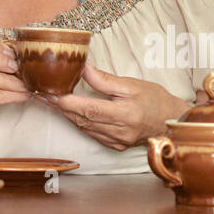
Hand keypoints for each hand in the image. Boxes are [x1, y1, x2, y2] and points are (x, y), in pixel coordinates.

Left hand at [44, 65, 186, 150]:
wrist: (172, 121)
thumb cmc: (155, 99)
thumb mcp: (132, 84)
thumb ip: (104, 79)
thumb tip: (81, 67)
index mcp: (125, 115)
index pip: (89, 108)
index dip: (66, 101)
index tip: (50, 92)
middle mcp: (119, 132)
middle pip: (82, 119)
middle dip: (59, 106)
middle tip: (41, 93)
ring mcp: (117, 142)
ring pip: (84, 127)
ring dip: (66, 114)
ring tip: (50, 99)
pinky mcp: (115, 146)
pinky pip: (91, 133)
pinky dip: (78, 122)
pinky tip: (69, 111)